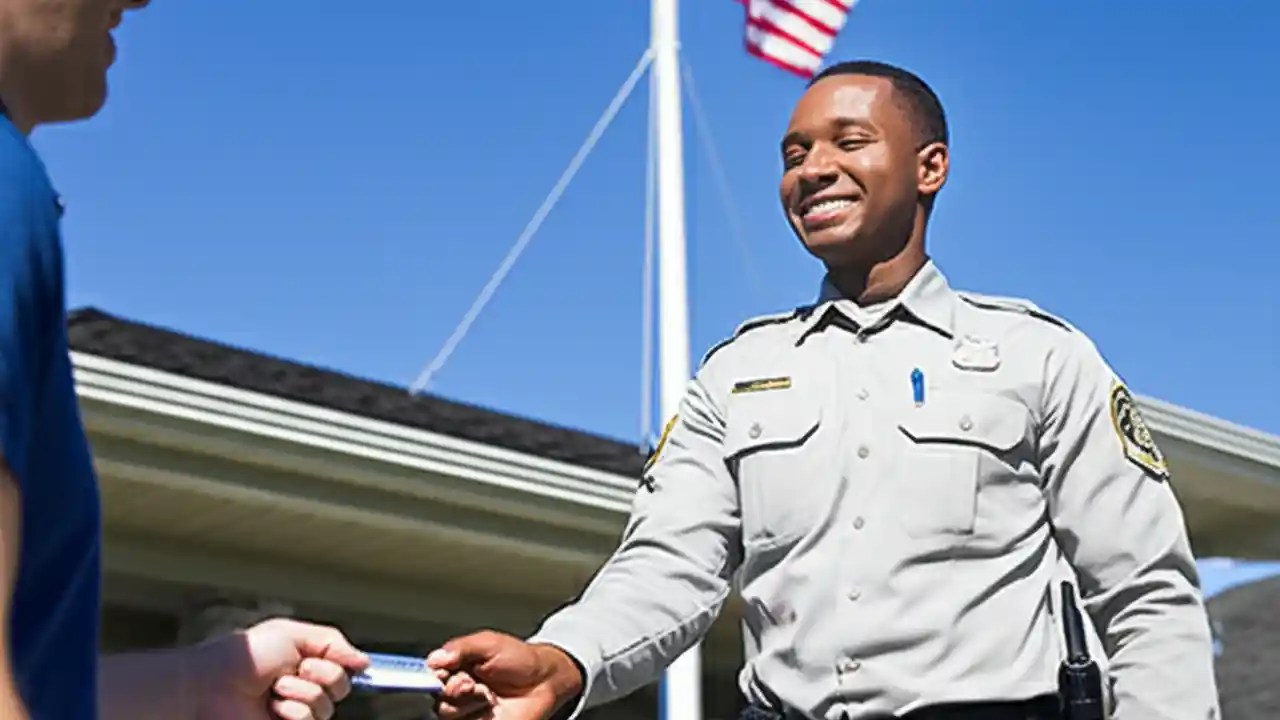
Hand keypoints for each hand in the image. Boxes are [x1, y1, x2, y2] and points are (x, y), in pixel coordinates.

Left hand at [194, 617, 370, 719]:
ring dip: (302, 691)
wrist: (215, 683)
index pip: (343, 665)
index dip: (346, 662)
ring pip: (326, 706)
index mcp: (305, 662)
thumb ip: (331, 641)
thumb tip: (365, 661)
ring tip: (276, 688)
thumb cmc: (248, 656)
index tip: (350, 660)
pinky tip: (274, 706)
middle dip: (323, 674)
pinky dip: (293, 710)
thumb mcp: (292, 634)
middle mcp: (303, 687)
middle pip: (341, 686)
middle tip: (296, 668)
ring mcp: (295, 710)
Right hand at [426, 630, 583, 719]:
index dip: (433, 676)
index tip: (442, 674)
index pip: (430, 675)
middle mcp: (458, 691)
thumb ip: (461, 647)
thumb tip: (435, 658)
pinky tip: (490, 708)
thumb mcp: (490, 644)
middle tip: (472, 683)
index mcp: (456, 668)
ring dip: (466, 704)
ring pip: (447, 714)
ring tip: (488, 695)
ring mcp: (468, 711)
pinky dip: (475, 716)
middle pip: (436, 697)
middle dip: (453, 690)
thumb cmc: (520, 660)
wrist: (545, 681)